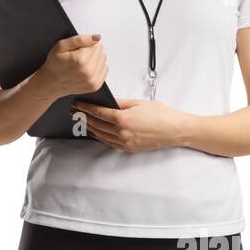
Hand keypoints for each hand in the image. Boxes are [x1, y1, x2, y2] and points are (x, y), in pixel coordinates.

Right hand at [41, 34, 107, 95]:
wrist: (51, 84)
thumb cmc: (55, 65)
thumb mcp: (61, 46)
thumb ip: (80, 39)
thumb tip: (96, 38)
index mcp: (80, 60)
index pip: (96, 44)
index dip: (86, 45)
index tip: (77, 50)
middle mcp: (88, 72)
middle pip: (101, 52)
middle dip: (91, 51)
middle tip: (78, 57)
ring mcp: (93, 80)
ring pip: (104, 60)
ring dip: (95, 59)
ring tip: (82, 63)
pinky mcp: (95, 86)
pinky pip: (104, 70)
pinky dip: (97, 67)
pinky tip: (87, 69)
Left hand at [70, 97, 187, 151]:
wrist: (174, 130)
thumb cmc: (161, 115)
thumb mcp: (138, 103)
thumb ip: (119, 103)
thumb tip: (107, 101)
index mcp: (123, 119)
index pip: (98, 112)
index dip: (85, 108)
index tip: (77, 104)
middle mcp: (121, 133)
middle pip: (96, 124)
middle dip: (84, 117)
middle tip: (75, 111)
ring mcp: (124, 142)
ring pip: (100, 135)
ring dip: (89, 127)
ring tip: (82, 120)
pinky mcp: (128, 148)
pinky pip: (109, 142)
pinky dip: (100, 136)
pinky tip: (95, 132)